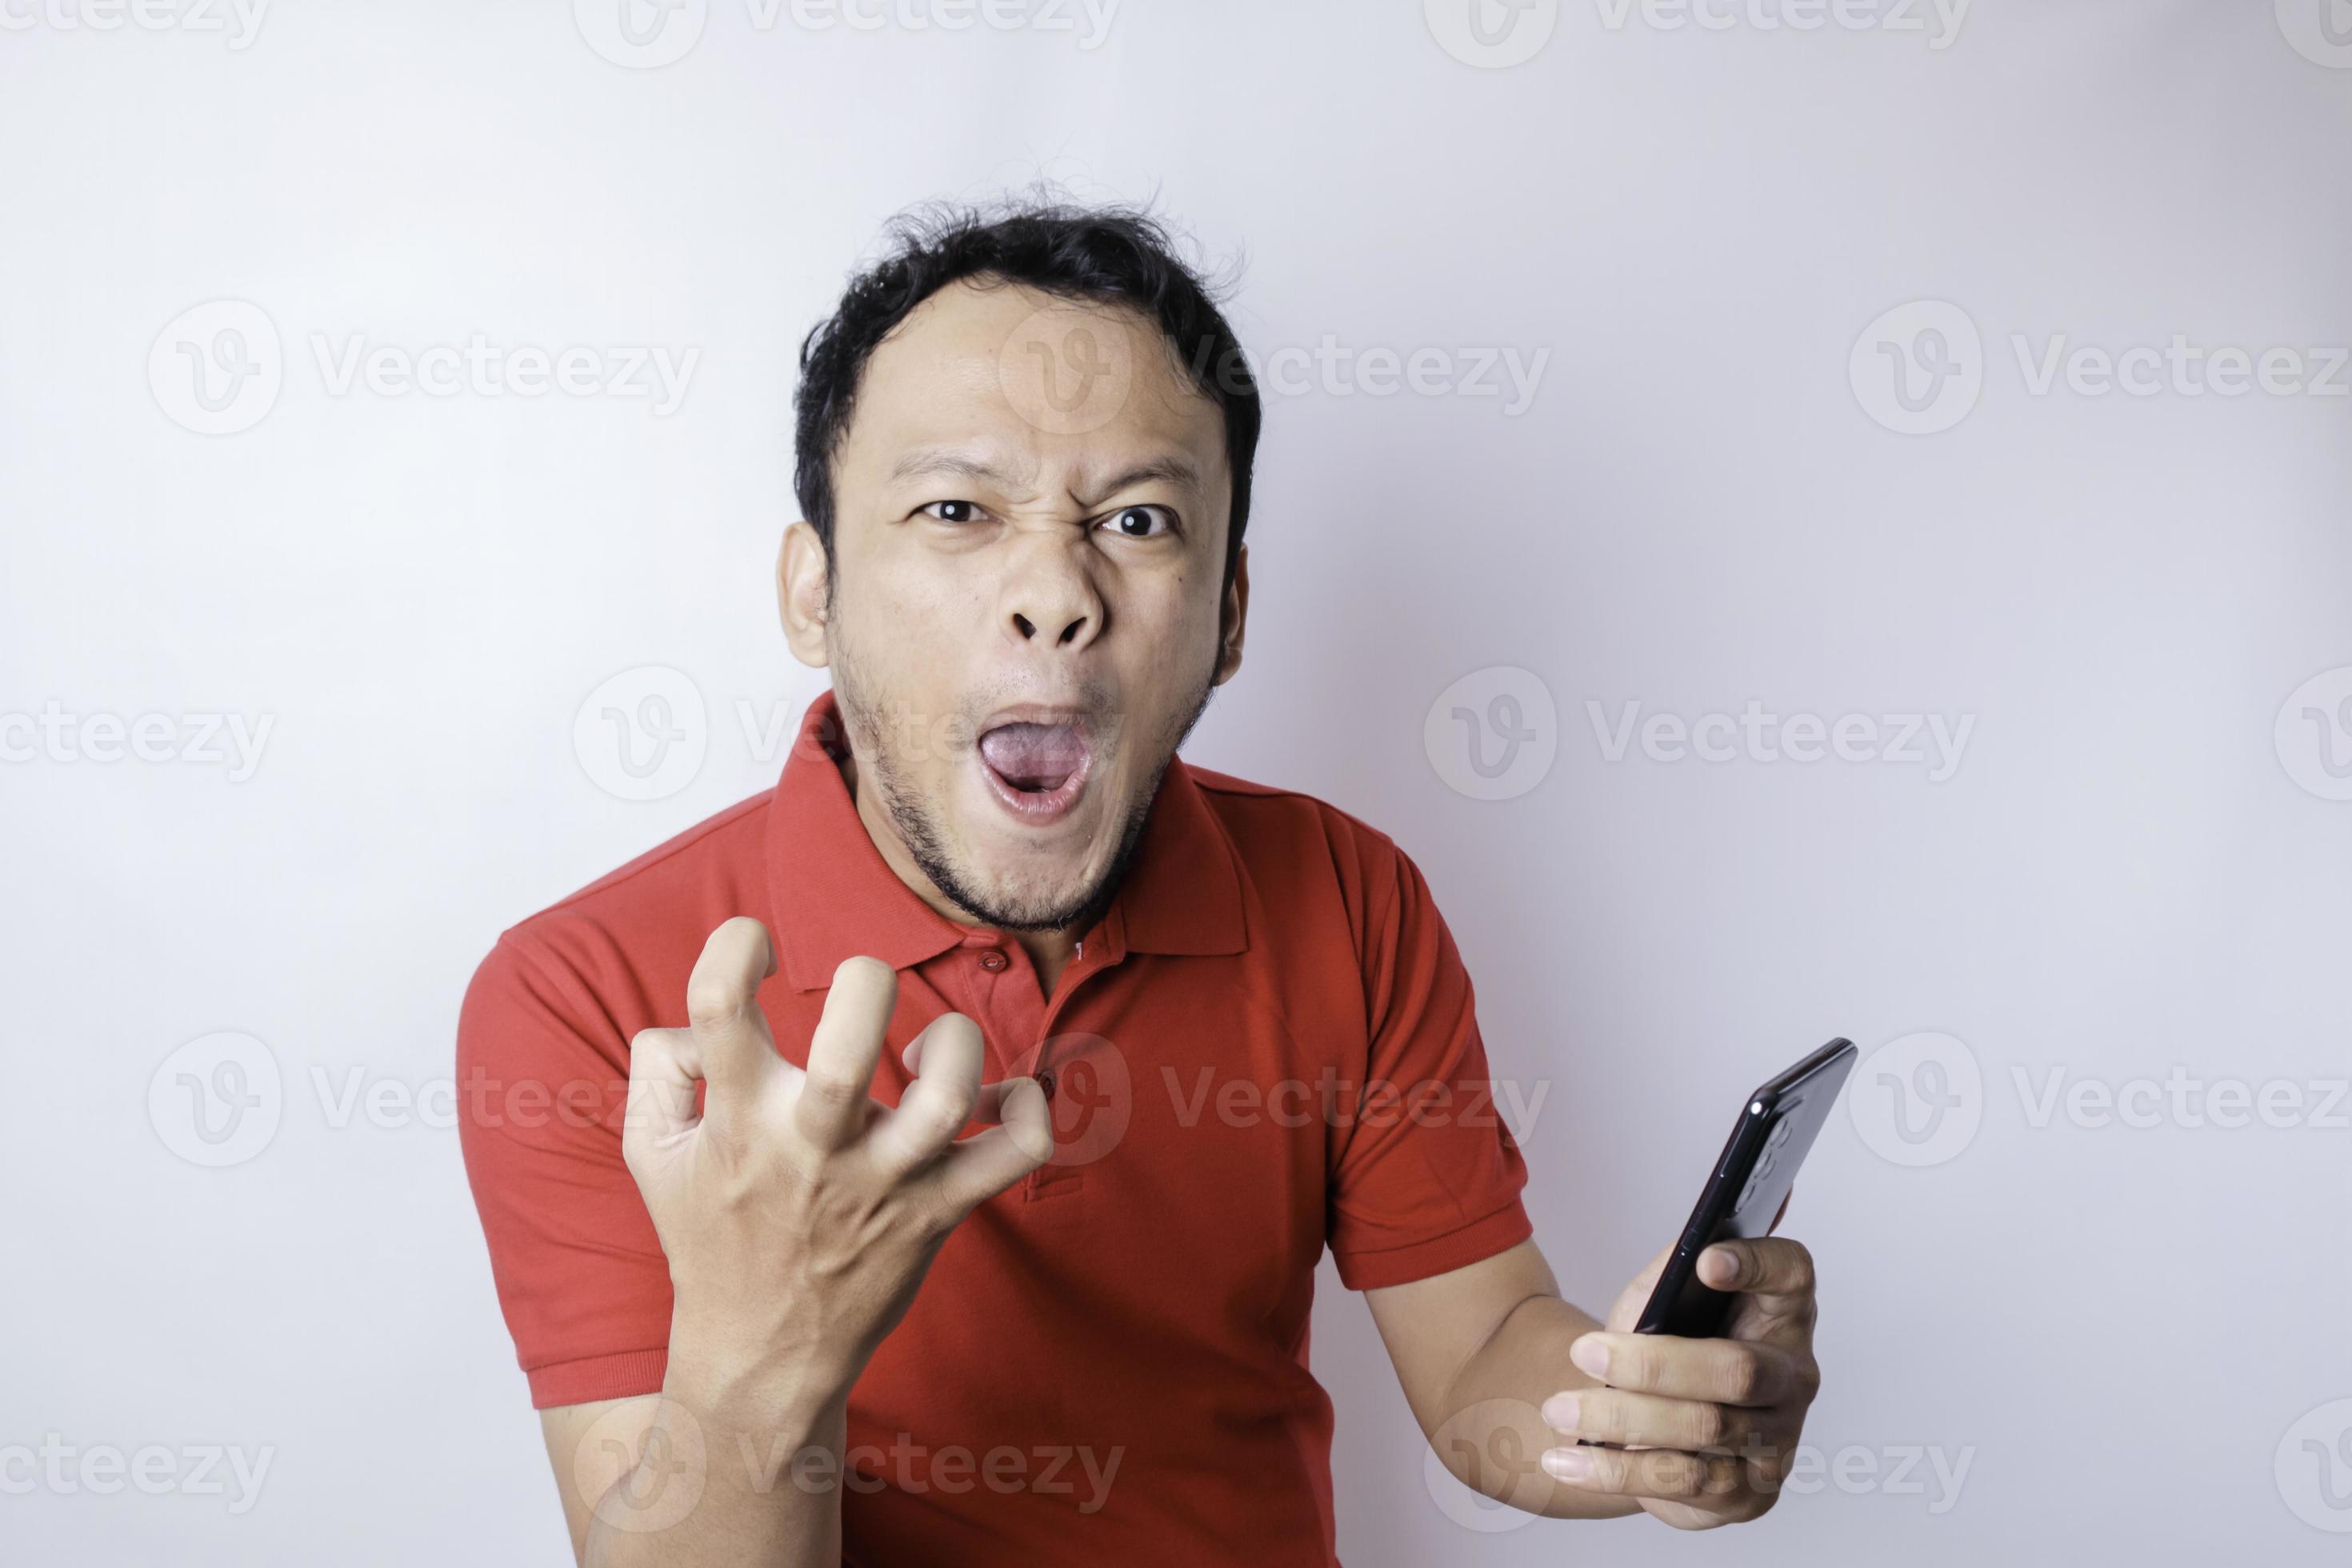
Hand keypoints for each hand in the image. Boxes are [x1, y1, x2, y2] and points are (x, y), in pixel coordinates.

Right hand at [621, 917, 1053, 1417]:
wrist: (763, 1353)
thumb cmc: (712, 1235)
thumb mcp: (651, 1154)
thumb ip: (657, 1068)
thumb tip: (695, 1019)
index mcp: (738, 1120)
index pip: (716, 1007)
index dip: (733, 947)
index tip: (754, 947)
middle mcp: (814, 1148)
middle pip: (847, 1052)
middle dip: (864, 987)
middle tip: (861, 988)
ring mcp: (885, 1182)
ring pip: (946, 1099)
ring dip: (954, 1045)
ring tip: (926, 1049)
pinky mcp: (938, 1211)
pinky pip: (1014, 1154)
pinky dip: (1028, 1109)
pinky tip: (1001, 1095)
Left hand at [1537, 1236, 1821, 1528]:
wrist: (1657, 1423)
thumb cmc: (1666, 1345)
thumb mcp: (1663, 1300)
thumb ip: (1673, 1276)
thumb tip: (1682, 1259)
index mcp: (1780, 1311)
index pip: (1791, 1274)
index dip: (1757, 1264)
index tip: (1705, 1260)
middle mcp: (1792, 1376)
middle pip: (1739, 1370)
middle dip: (1653, 1364)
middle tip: (1582, 1352)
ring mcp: (1779, 1440)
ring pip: (1705, 1428)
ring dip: (1622, 1419)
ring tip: (1560, 1409)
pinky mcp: (1750, 1493)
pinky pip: (1683, 1481)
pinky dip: (1617, 1471)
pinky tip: (1568, 1461)